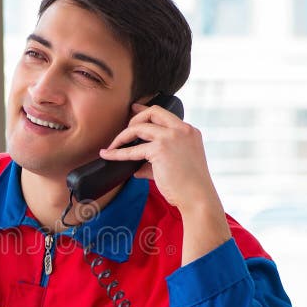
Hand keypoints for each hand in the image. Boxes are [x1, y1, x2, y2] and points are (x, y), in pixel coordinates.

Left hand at [99, 103, 230, 263]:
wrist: (198, 198)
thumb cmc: (189, 187)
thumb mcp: (176, 167)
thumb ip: (156, 163)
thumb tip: (136, 169)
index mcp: (189, 132)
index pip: (165, 114)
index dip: (146, 110)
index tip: (133, 109)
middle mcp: (182, 130)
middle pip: (153, 112)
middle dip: (135, 118)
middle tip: (123, 131)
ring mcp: (171, 137)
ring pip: (139, 126)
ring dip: (123, 135)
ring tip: (113, 145)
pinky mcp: (160, 149)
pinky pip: (132, 149)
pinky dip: (117, 152)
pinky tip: (108, 154)